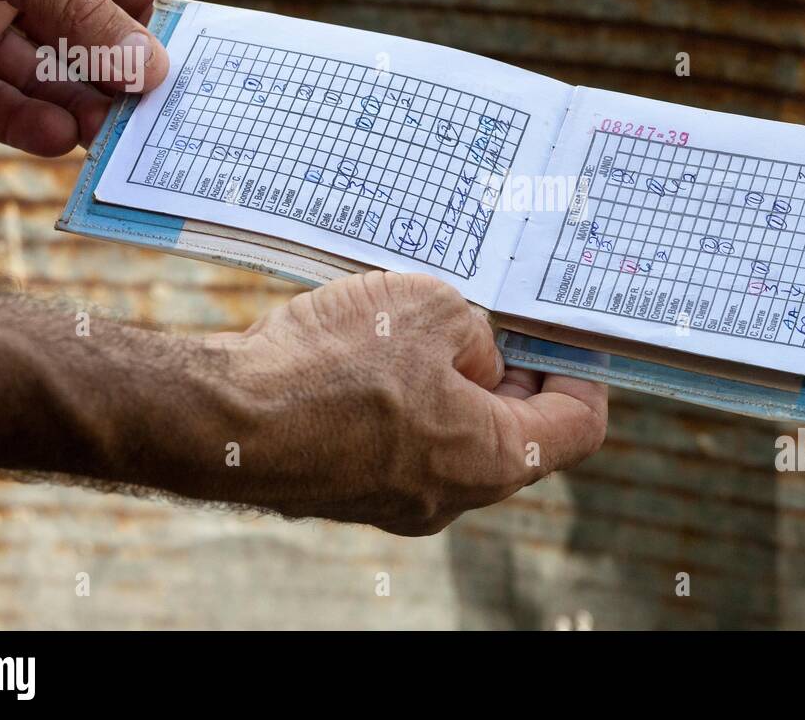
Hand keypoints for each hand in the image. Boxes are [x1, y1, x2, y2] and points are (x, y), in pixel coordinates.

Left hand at [0, 0, 176, 154]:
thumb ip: (76, 5)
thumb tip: (150, 66)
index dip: (155, 13)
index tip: (185, 61)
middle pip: (86, 32)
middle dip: (120, 72)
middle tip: (154, 116)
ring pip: (43, 76)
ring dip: (79, 107)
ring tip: (106, 136)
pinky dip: (23, 124)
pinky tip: (56, 138)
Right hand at [176, 272, 608, 535]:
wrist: (221, 418)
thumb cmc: (331, 367)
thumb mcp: (434, 310)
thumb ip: (478, 330)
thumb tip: (475, 351)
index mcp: (491, 461)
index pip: (577, 427)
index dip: (583, 371)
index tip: (566, 332)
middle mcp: (450, 494)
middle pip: (516, 431)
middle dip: (514, 368)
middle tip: (496, 312)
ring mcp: (398, 495)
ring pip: (455, 431)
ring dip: (454, 376)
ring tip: (424, 319)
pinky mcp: (353, 483)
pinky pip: (404, 436)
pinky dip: (408, 393)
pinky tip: (376, 345)